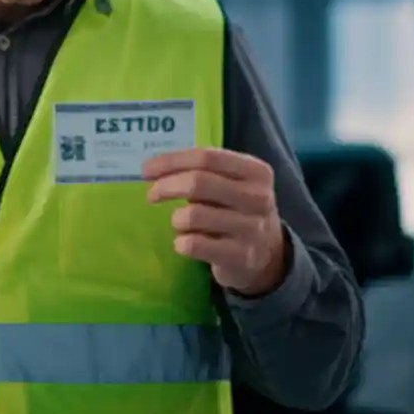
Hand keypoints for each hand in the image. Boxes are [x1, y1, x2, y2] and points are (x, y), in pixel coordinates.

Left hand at [144, 148, 287, 296]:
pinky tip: (184, 243)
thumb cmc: (237, 209)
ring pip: (193, 215)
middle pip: (198, 183)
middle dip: (166, 187)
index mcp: (255, 171)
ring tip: (179, 222)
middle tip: (152, 195)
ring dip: (177, 218)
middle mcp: (258, 198)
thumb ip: (202, 171)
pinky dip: (181, 243)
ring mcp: (252, 228)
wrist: (267, 255)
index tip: (147, 170)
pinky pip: (195, 245)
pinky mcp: (241, 256)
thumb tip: (153, 168)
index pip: (206, 157)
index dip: (172, 161)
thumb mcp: (231, 184)